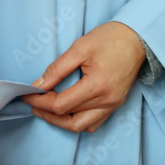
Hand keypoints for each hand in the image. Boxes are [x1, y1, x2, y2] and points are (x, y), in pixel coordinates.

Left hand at [21, 22, 145, 133]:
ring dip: (60, 122)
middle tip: (32, 103)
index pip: (61, 104)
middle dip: (46, 113)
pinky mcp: (115, 105)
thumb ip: (57, 69)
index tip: (27, 94)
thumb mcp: (79, 47)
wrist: (137, 38)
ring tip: (45, 110)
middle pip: (69, 119)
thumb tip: (38, 85)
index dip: (40, 102)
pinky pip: (93, 123)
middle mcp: (106, 101)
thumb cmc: (109, 38)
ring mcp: (112, 105)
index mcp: (96, 86)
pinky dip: (76, 122)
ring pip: (81, 126)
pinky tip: (66, 112)